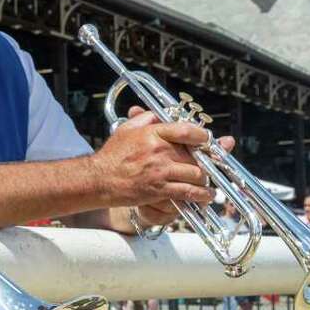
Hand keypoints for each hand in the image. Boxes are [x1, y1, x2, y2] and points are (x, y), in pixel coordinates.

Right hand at [93, 107, 227, 218]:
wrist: (99, 180)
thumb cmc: (112, 155)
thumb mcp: (127, 129)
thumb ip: (146, 118)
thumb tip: (162, 114)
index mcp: (153, 133)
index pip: (186, 130)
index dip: (202, 136)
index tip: (207, 139)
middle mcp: (160, 151)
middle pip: (195, 155)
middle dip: (206, 162)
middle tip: (210, 166)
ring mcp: (161, 172)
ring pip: (196, 175)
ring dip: (205, 180)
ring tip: (208, 183)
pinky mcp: (160, 190)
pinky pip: (187, 192)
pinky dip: (200, 195)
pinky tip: (205, 196)